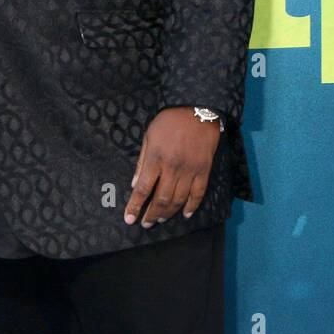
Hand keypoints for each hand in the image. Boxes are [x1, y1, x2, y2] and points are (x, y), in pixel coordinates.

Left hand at [125, 107, 220, 227]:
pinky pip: (198, 193)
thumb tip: (134, 184)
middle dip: (151, 214)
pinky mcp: (204, 170)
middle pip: (161, 199)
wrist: (197, 110)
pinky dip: (192, 206)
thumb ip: (142, 161)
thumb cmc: (169, 121)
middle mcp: (172, 168)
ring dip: (168, 213)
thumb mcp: (149, 136)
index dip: (135, 206)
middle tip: (146, 223)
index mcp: (156, 158)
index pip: (142, 189)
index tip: (129, 219)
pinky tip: (185, 214)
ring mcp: (190, 170)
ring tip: (160, 219)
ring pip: (178, 199)